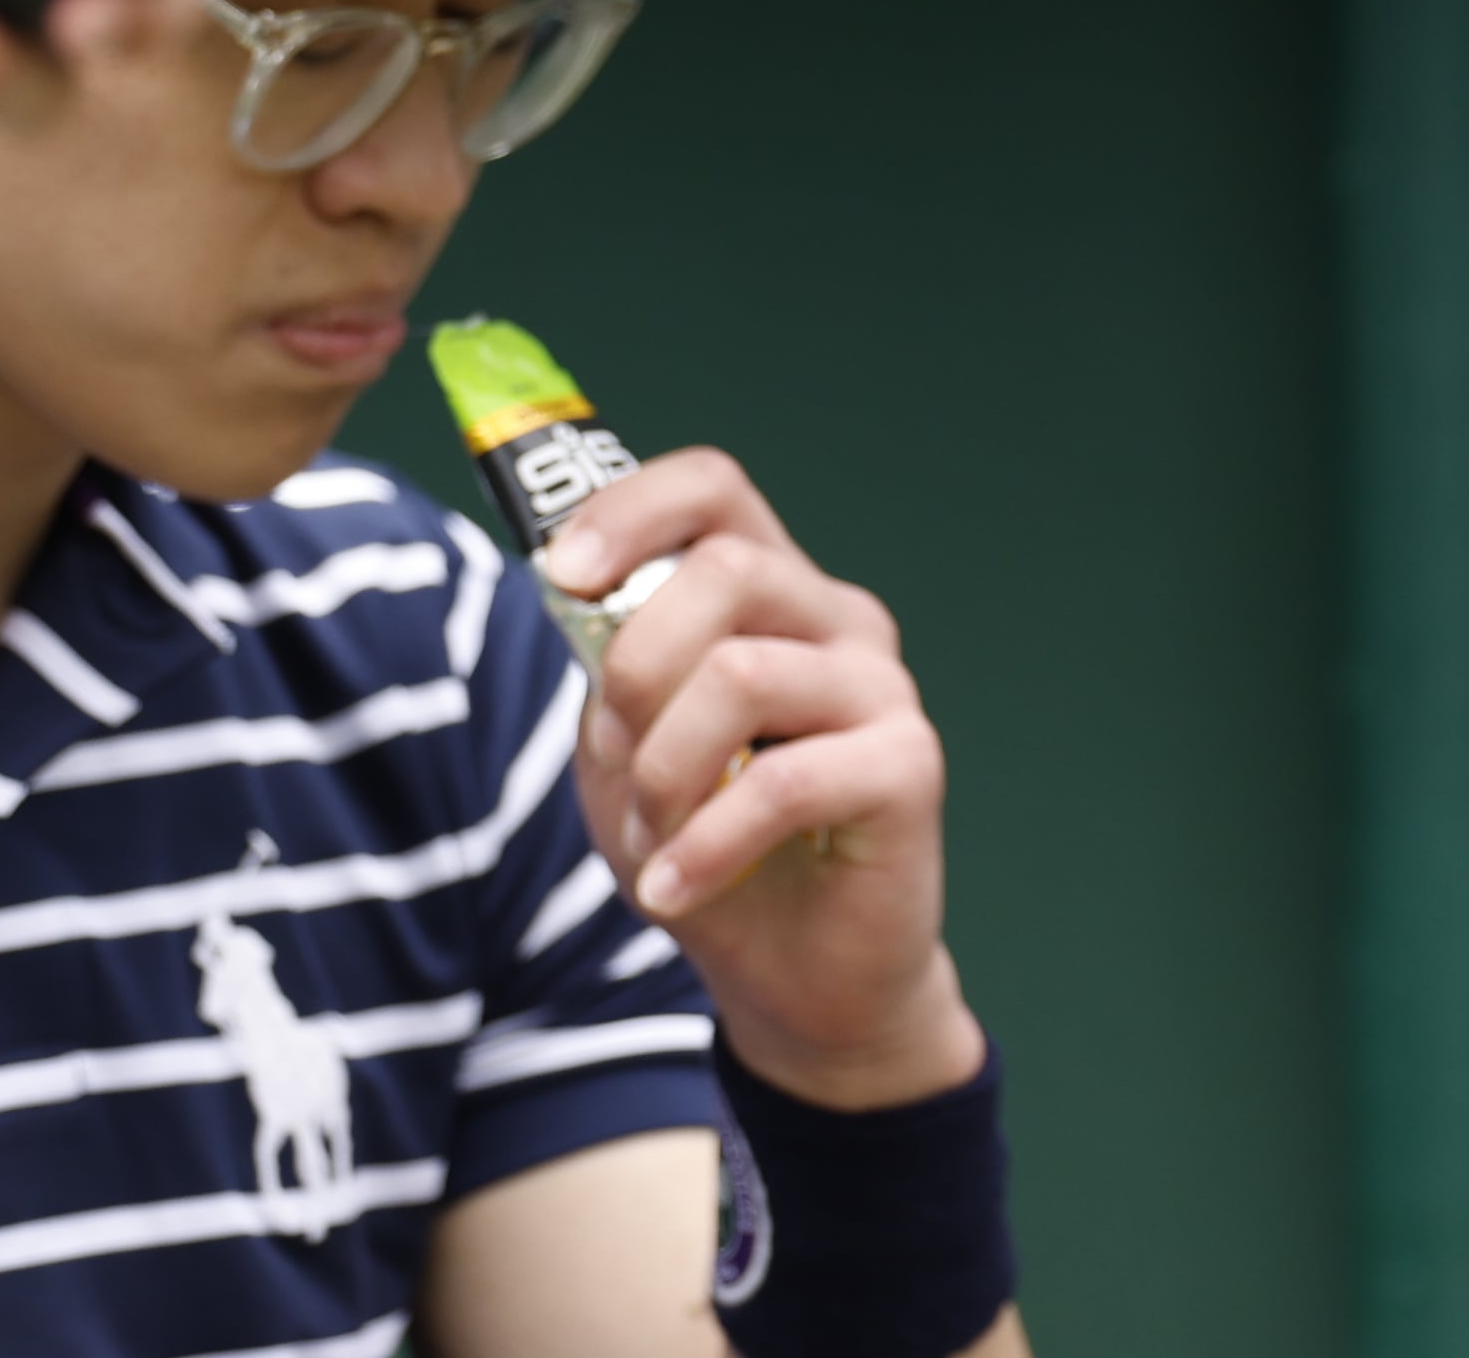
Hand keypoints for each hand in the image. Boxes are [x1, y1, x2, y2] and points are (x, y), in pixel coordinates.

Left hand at [552, 447, 987, 1110]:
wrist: (800, 980)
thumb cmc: (710, 850)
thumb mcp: (626, 753)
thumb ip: (608, 671)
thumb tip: (574, 594)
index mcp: (770, 594)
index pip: (712, 488)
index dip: (629, 511)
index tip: (559, 576)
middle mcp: (836, 619)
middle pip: (724, 570)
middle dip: (635, 671)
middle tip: (620, 761)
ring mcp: (882, 687)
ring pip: (743, 673)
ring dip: (664, 772)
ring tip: (651, 841)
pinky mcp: (909, 765)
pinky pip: (783, 782)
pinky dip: (704, 844)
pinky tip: (673, 890)